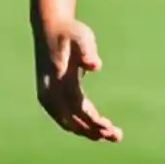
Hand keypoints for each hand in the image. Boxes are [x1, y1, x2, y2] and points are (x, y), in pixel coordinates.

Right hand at [34, 19, 123, 142]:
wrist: (49, 27)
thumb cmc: (70, 32)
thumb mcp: (82, 37)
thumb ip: (88, 51)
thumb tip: (95, 66)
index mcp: (58, 79)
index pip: (77, 108)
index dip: (93, 121)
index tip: (110, 127)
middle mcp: (49, 91)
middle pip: (73, 120)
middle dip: (94, 131)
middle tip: (117, 136)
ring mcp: (46, 96)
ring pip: (68, 123)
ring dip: (88, 132)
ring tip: (111, 135)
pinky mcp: (48, 97)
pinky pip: (64, 118)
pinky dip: (79, 126)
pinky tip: (96, 129)